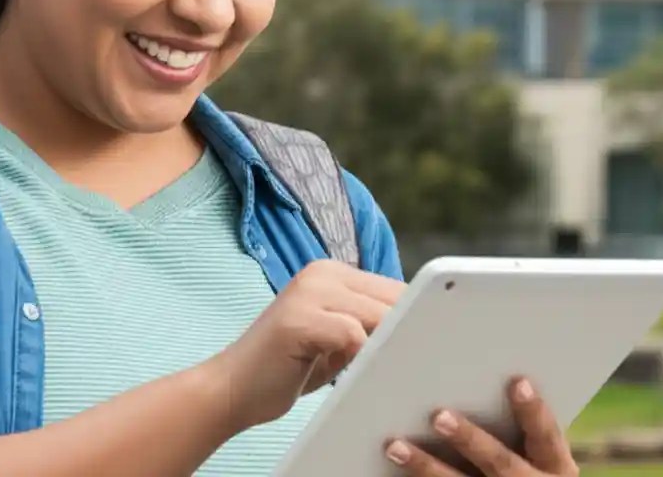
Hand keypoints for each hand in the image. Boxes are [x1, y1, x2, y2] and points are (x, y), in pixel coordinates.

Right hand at [209, 259, 403, 430]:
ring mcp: (308, 292)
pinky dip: (362, 357)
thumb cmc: (289, 367)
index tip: (430, 345)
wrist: (232, 389)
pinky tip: (353, 373)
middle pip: (391, 299)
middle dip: (407, 332)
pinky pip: (354, 334)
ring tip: (388, 371)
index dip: (416, 319)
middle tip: (418, 361)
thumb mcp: (337, 339)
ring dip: (387, 346)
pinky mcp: (299, 318)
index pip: (394, 289)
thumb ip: (368, 324)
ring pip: (377, 315)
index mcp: (331, 272)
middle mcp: (320, 272)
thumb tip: (420, 328)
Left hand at [385, 377, 579, 476]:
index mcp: (554, 464)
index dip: (533, 409)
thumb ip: (521, 422)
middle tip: (438, 415)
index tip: (518, 381)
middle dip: (469, 439)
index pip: (545, 434)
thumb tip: (493, 369)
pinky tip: (388, 468)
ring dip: (426, 466)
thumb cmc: (532, 463)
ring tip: (395, 445)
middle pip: (499, 462)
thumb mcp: (540, 452)